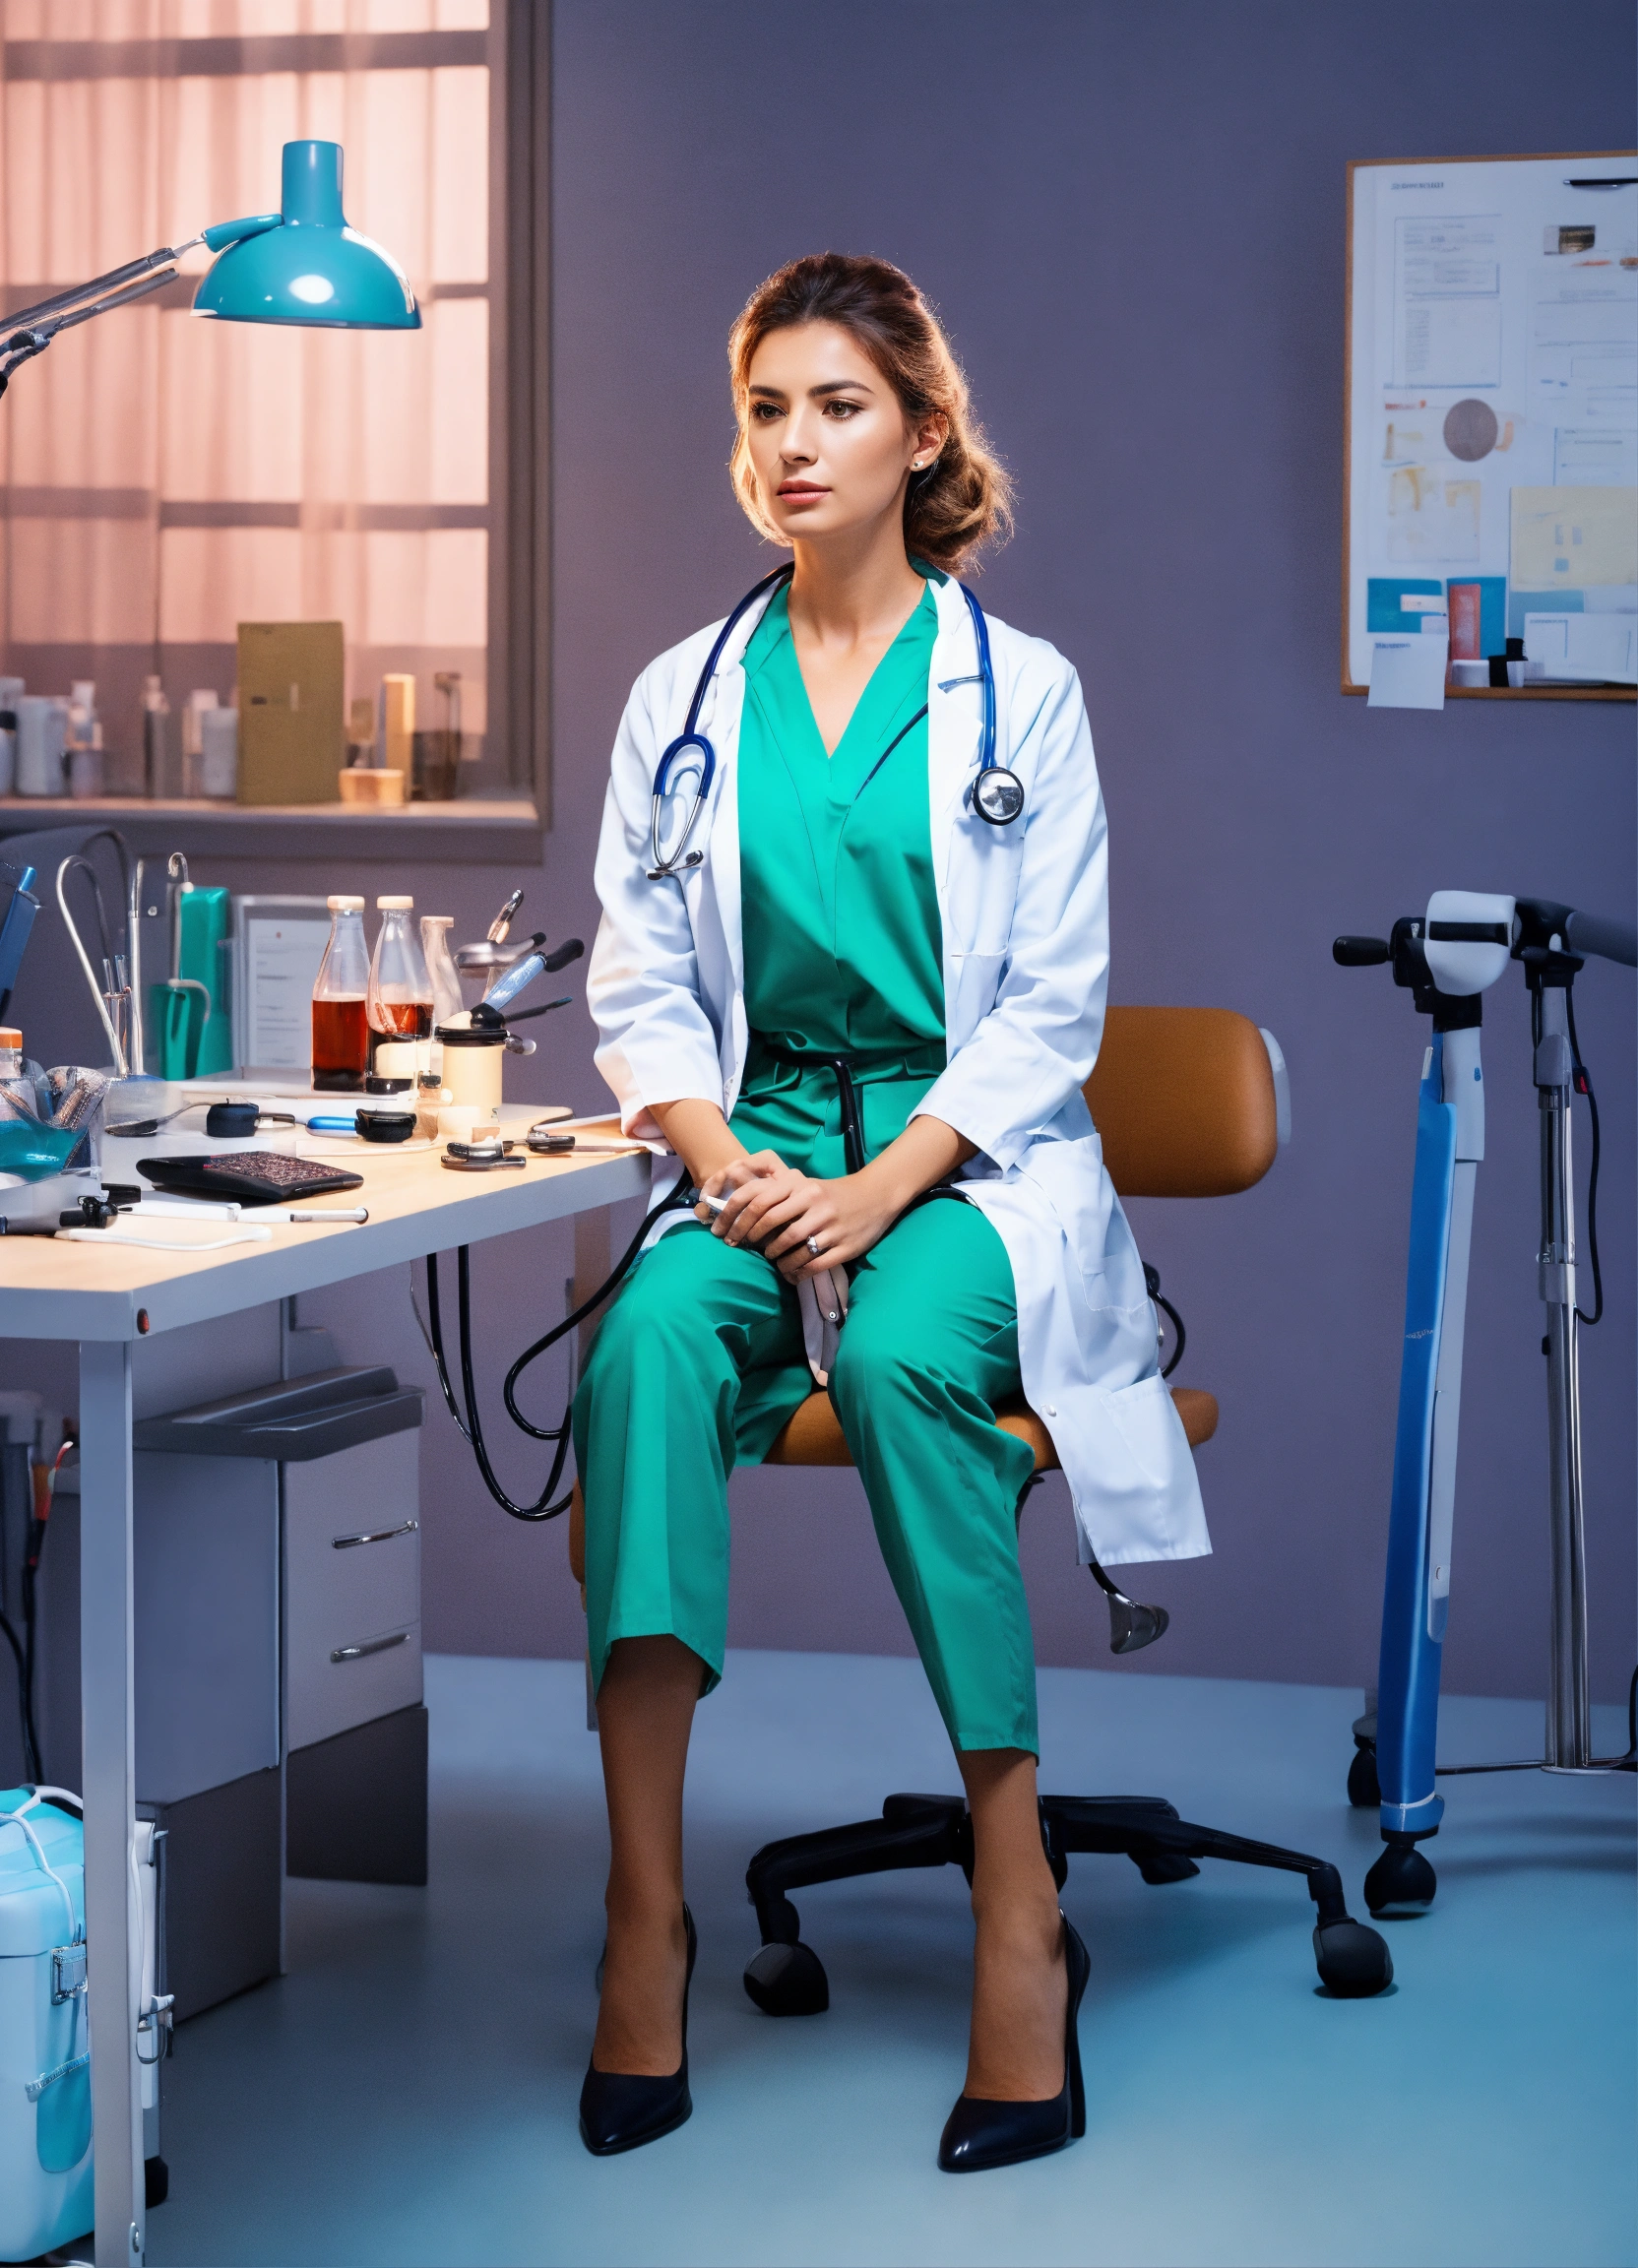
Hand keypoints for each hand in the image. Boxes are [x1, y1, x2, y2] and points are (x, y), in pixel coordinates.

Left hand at [707, 1158, 903, 1280]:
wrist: (875, 1196)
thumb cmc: (831, 1193)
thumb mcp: (805, 1185)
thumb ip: (777, 1193)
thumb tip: (739, 1211)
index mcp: (801, 1185)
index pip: (759, 1201)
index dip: (738, 1220)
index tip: (728, 1233)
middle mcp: (815, 1203)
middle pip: (772, 1226)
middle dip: (753, 1240)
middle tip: (746, 1248)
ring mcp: (831, 1226)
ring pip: (792, 1248)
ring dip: (777, 1259)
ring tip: (774, 1261)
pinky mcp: (845, 1247)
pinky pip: (813, 1265)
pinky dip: (797, 1273)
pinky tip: (792, 1274)